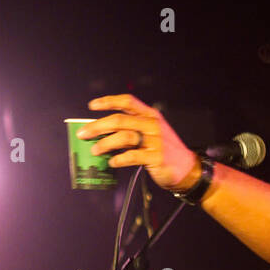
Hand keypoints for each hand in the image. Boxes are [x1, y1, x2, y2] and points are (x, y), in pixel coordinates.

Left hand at [78, 94, 199, 191]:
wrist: (187, 168)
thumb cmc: (163, 151)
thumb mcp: (150, 134)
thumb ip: (131, 130)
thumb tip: (102, 132)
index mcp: (150, 115)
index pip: (128, 101)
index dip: (109, 101)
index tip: (92, 106)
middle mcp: (152, 125)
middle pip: (120, 120)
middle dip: (98, 126)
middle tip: (83, 134)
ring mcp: (155, 141)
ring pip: (124, 137)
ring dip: (105, 144)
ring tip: (94, 150)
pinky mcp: (156, 158)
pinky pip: (132, 156)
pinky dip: (119, 159)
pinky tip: (112, 162)